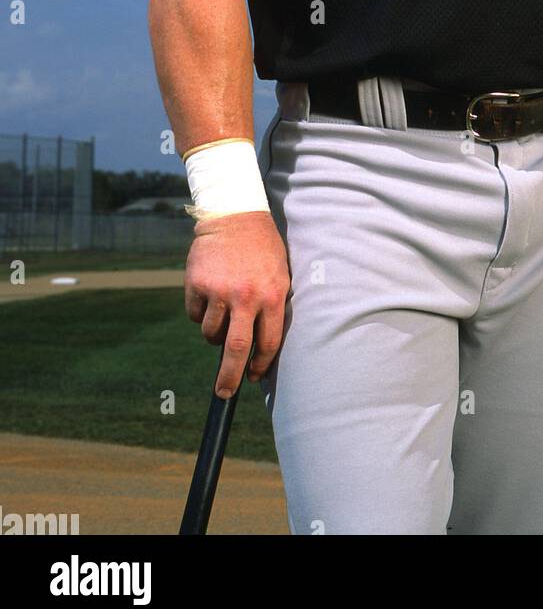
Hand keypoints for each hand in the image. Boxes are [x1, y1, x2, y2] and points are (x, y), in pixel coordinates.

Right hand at [184, 211, 291, 397]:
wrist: (235, 215)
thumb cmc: (262, 249)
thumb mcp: (280, 274)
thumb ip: (272, 308)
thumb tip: (260, 350)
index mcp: (273, 295)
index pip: (268, 343)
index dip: (260, 365)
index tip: (254, 376)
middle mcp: (246, 296)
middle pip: (236, 349)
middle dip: (230, 377)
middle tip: (224, 393)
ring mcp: (219, 290)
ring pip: (210, 333)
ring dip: (214, 334)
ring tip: (222, 313)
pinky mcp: (197, 284)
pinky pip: (195, 314)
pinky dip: (201, 312)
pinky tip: (209, 293)